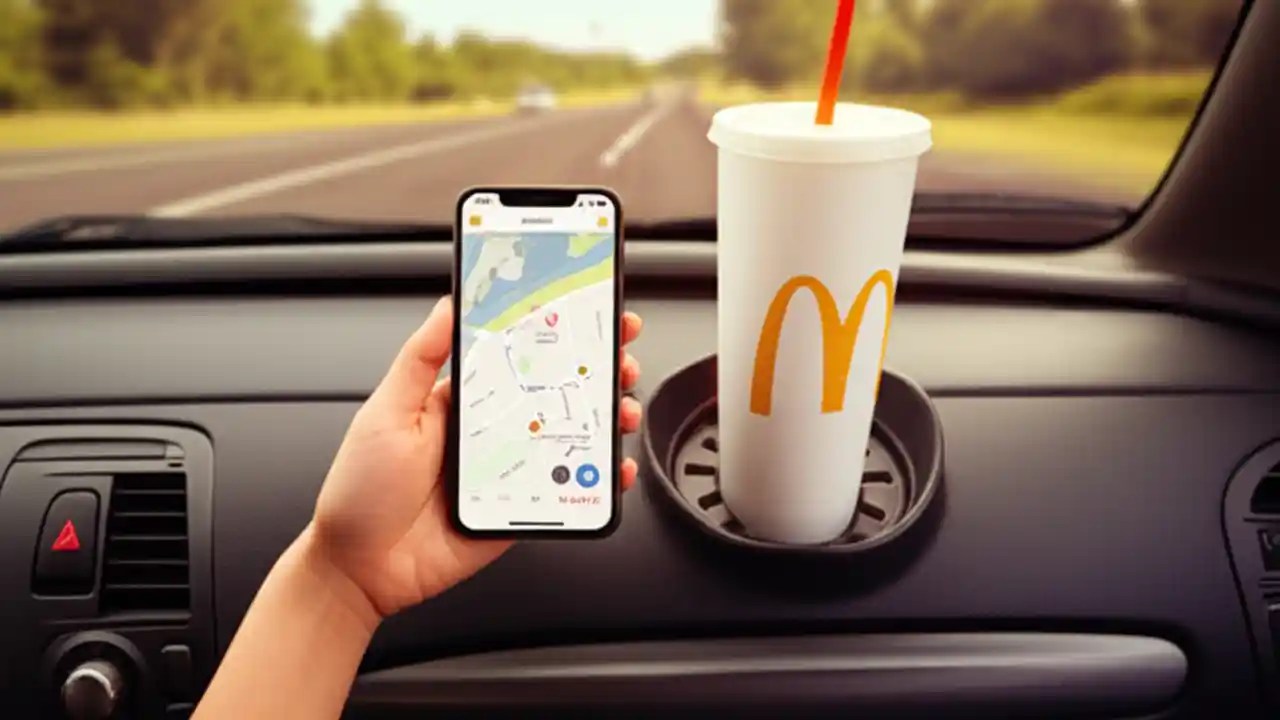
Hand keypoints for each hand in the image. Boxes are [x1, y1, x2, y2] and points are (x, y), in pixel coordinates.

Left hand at [306, 296, 643, 619]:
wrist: (359, 567)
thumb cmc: (361, 490)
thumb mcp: (387, 411)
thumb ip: (420, 359)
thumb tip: (447, 305)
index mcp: (461, 400)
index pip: (516, 354)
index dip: (553, 333)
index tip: (587, 310)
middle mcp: (490, 431)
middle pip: (556, 393)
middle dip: (597, 371)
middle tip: (621, 359)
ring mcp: (509, 470)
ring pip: (571, 437)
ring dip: (606, 420)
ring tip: (621, 410)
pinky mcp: (521, 509)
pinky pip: (568, 490)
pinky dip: (599, 480)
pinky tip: (614, 469)